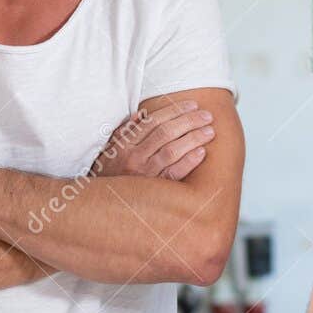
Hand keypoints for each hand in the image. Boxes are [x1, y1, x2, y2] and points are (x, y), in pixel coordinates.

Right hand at [93, 101, 214, 181]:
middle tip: (207, 116)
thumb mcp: (110, 151)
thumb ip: (124, 132)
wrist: (103, 207)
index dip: (175, 110)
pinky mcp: (154, 191)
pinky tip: (201, 153)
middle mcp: (133, 158)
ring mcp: (144, 175)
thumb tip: (141, 115)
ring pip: (172, 150)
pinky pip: (174, 173)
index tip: (192, 105)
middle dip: (189, 121)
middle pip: (165, 132)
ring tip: (209, 131)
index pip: (153, 121)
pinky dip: (188, 162)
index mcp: (124, 144)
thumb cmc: (110, 176)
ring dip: (193, 138)